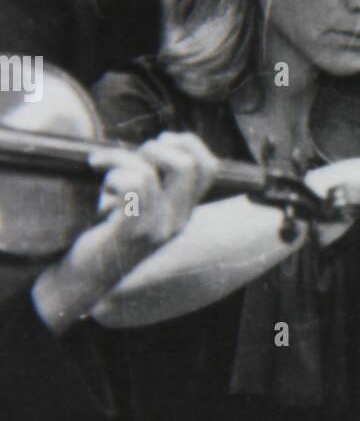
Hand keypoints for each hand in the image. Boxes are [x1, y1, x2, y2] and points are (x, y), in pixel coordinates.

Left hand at [89, 131, 217, 253]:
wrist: (88, 278)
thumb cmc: (108, 232)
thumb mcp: (141, 205)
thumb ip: (156, 180)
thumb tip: (158, 142)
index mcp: (184, 211)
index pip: (210, 167)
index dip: (188, 142)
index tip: (159, 143)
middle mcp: (177, 220)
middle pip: (186, 164)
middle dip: (154, 148)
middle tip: (131, 159)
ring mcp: (157, 228)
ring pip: (150, 172)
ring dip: (122, 161)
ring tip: (106, 173)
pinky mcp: (133, 232)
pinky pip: (131, 185)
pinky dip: (113, 175)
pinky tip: (103, 189)